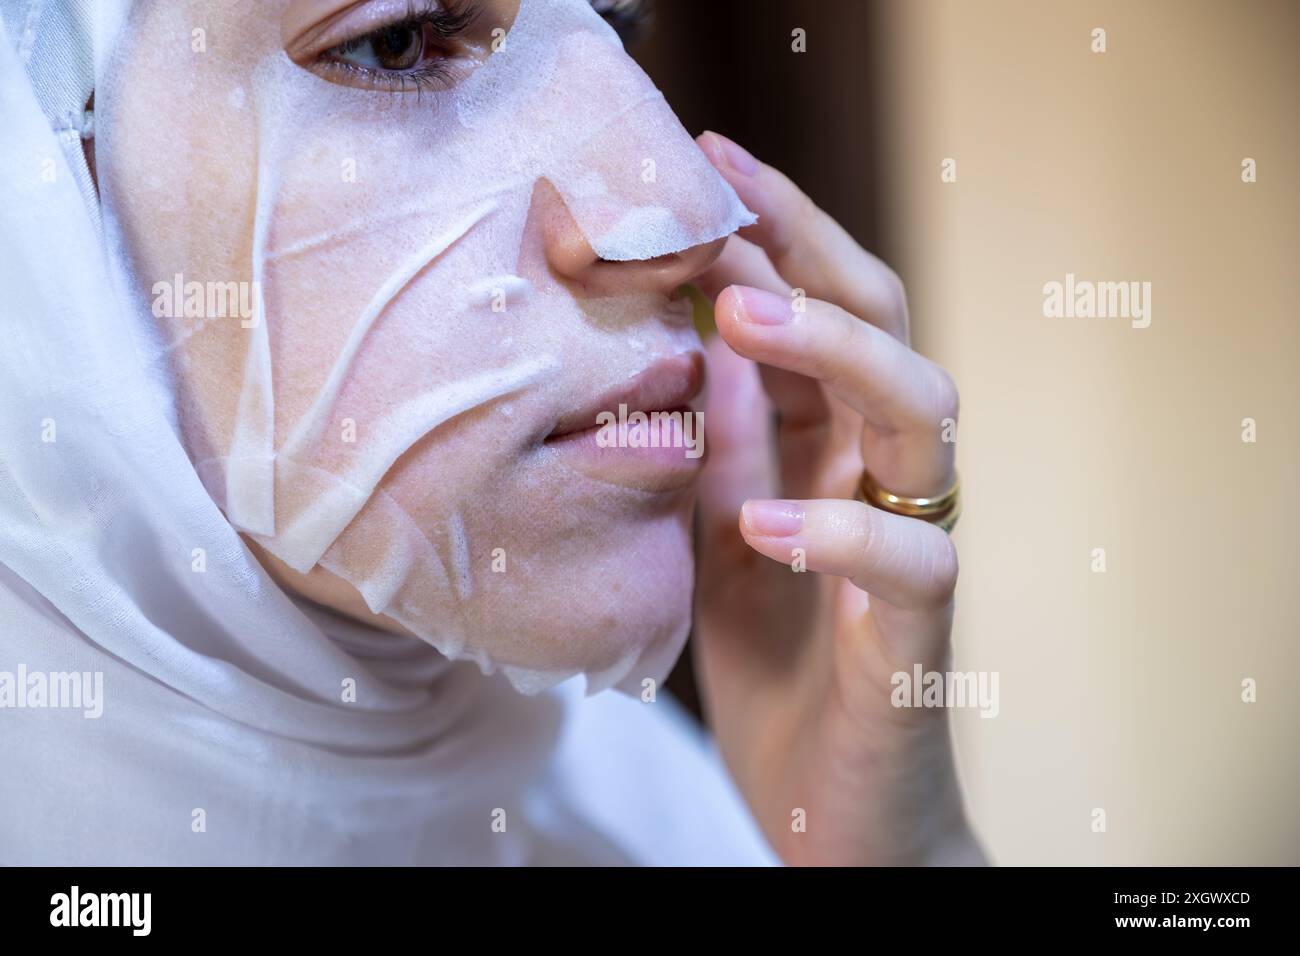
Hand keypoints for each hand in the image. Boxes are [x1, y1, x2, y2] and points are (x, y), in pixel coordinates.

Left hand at [691, 132, 985, 865]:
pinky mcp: (916, 641)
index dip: (776, 238)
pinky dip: (837, 535)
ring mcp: (909, 553)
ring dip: (836, 357)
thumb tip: (700, 331)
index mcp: (832, 450)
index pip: (824, 316)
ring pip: (922, 419)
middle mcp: (883, 482)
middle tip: (727, 208)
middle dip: (813, 258)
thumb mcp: (718, 535)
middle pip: (886, 333)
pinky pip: (911, 566)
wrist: (823, 818)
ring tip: (741, 318)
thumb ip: (726, 441)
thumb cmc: (776, 669)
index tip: (707, 164)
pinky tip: (760, 523)